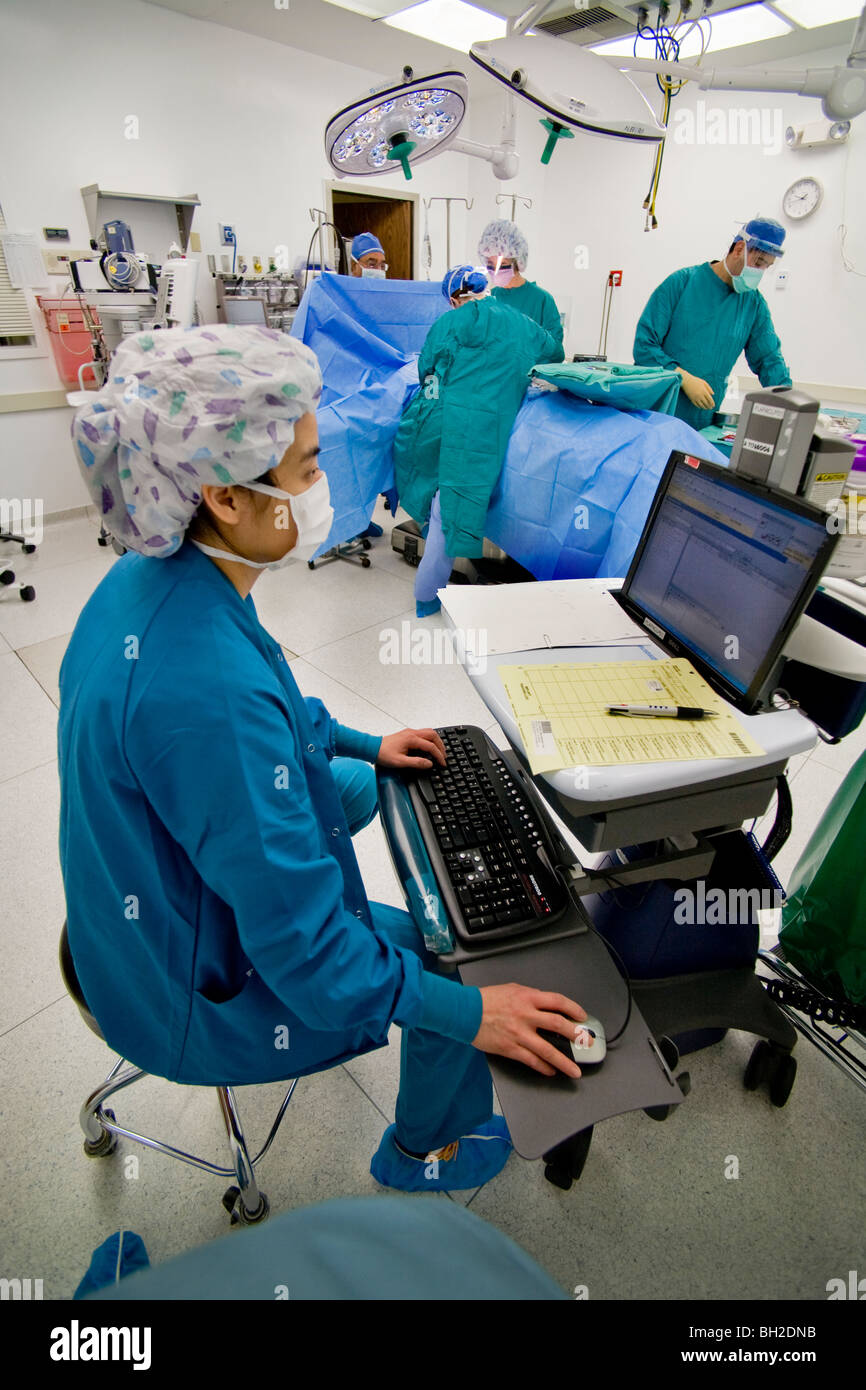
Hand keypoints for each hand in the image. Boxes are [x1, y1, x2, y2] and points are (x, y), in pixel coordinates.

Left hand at [376, 727, 446, 769]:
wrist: (372, 748)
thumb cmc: (383, 754)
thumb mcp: (400, 762)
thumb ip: (416, 763)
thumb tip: (429, 764)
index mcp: (411, 739)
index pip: (431, 746)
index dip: (439, 755)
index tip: (442, 763)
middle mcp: (412, 733)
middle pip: (433, 735)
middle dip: (441, 746)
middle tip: (444, 756)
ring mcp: (409, 732)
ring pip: (429, 732)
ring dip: (436, 740)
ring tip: (440, 750)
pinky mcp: (407, 733)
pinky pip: (423, 732)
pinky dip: (430, 738)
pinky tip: (430, 745)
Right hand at [473, 984, 587, 1078]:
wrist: (465, 1012)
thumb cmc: (486, 999)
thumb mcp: (512, 989)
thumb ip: (530, 998)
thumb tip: (546, 1006)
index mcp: (528, 997)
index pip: (558, 1002)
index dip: (574, 1009)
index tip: (582, 1017)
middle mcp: (526, 1015)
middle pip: (558, 1025)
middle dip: (576, 1035)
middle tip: (587, 1043)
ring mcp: (519, 1034)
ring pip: (547, 1049)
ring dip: (564, 1062)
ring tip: (575, 1070)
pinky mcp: (510, 1048)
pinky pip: (531, 1060)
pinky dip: (543, 1067)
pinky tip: (551, 1071)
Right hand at [677, 370, 714, 410]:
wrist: (686, 381)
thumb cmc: (696, 381)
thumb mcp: (704, 383)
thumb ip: (709, 388)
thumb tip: (713, 394)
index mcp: (704, 391)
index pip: (710, 399)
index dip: (712, 403)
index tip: (713, 405)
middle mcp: (700, 395)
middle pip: (706, 403)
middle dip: (709, 406)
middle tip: (711, 408)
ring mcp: (695, 398)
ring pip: (701, 405)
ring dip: (704, 407)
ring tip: (706, 408)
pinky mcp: (691, 399)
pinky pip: (696, 404)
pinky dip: (699, 406)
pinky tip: (700, 407)